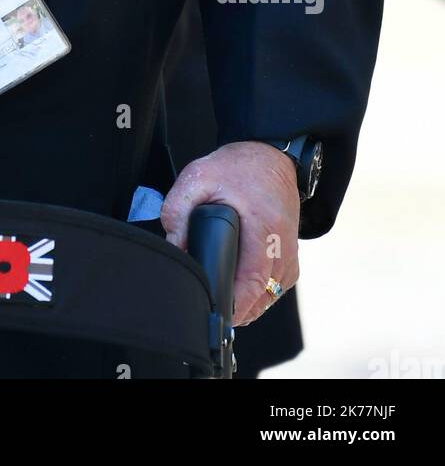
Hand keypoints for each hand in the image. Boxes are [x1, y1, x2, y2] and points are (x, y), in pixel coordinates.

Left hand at [160, 140, 299, 325]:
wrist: (269, 155)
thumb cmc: (236, 167)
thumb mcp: (198, 178)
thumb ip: (178, 210)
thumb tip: (174, 247)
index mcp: (264, 226)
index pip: (253, 279)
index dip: (234, 302)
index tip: (214, 310)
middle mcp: (284, 244)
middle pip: (263, 295)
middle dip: (237, 309)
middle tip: (211, 309)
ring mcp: (291, 252)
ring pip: (271, 296)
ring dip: (249, 304)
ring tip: (222, 299)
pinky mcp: (291, 255)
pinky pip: (277, 286)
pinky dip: (259, 293)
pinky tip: (239, 290)